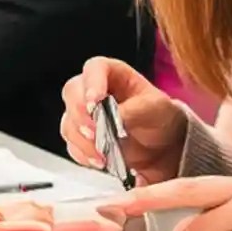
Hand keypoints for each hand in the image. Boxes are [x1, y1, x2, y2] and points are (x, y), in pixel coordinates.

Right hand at [60, 57, 188, 184]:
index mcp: (112, 73)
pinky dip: (84, 155)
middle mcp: (93, 90)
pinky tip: (100, 161)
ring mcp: (84, 114)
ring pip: (69, 123)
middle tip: (95, 132)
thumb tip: (115, 118)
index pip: (94, 69)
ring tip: (103, 154)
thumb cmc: (159, 115)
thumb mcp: (154, 108)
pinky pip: (73, 145)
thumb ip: (134, 110)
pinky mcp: (82, 138)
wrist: (162, 145)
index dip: (91, 84)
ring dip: (82, 140)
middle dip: (81, 116)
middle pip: (72, 94)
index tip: (94, 103)